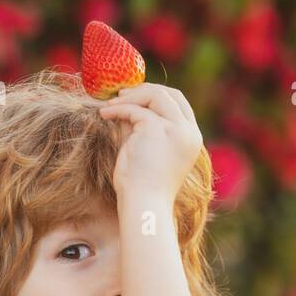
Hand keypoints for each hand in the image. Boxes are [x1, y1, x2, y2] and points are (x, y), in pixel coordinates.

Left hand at [97, 83, 203, 202]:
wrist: (143, 204)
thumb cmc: (142, 187)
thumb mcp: (147, 151)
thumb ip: (143, 128)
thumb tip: (127, 106)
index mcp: (191, 139)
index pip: (180, 105)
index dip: (158, 95)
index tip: (136, 97)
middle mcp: (188, 132)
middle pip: (170, 94)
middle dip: (144, 91)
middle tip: (121, 95)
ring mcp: (175, 129)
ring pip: (155, 96)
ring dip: (130, 97)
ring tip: (110, 105)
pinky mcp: (157, 129)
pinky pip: (135, 110)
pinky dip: (117, 109)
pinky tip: (104, 114)